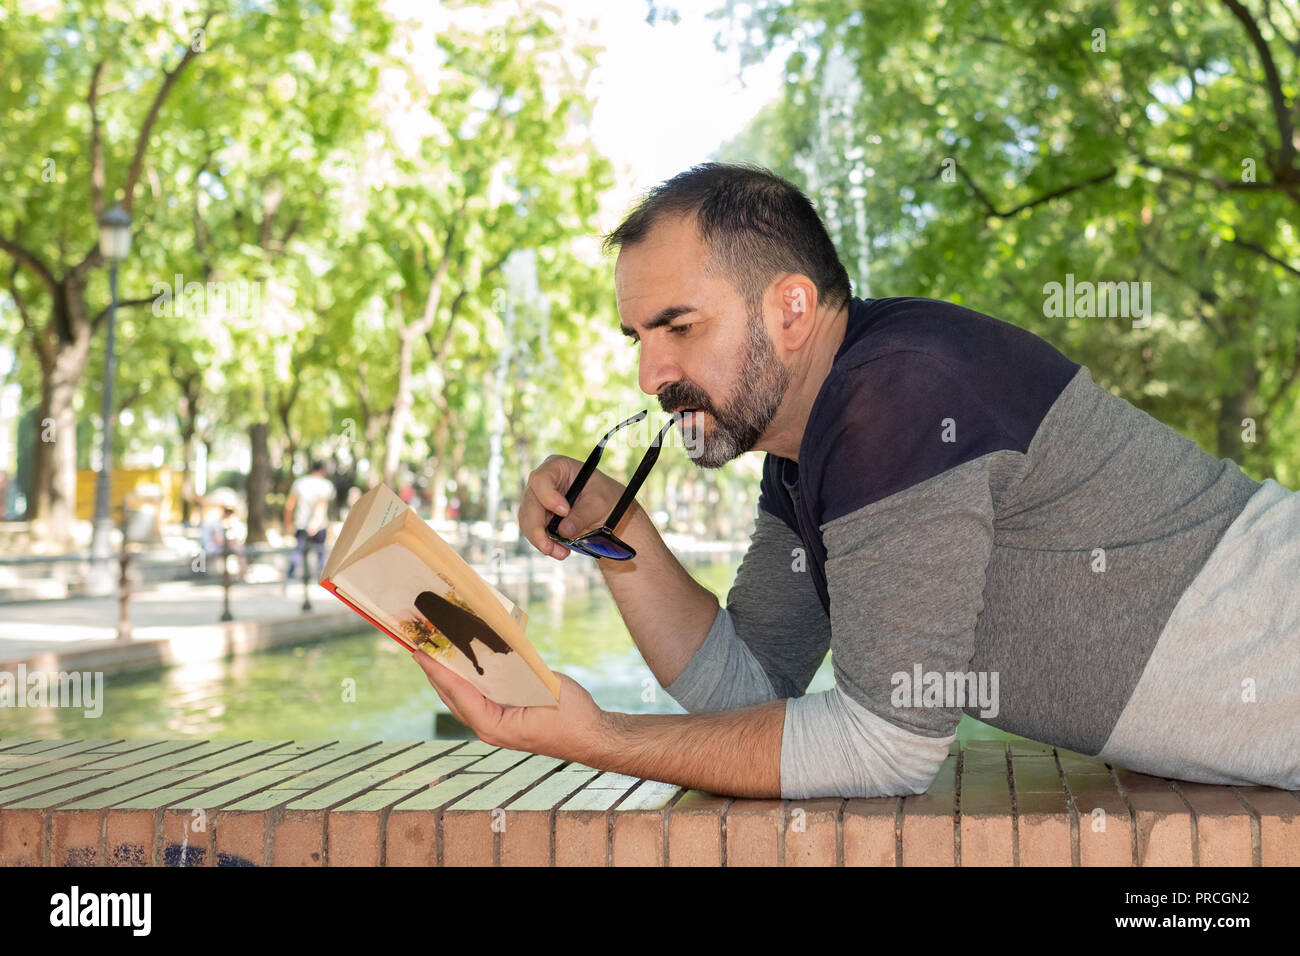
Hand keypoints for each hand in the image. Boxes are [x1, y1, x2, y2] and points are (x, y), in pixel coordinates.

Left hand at [412, 649, 607, 761]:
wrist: (591, 735)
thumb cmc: (572, 717)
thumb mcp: (545, 691)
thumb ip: (518, 677)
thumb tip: (492, 653)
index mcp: (495, 727)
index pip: (458, 695)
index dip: (438, 673)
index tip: (421, 654)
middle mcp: (489, 727)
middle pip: (452, 697)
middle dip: (435, 672)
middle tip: (418, 647)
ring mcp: (495, 724)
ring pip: (461, 698)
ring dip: (446, 676)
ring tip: (432, 653)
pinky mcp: (503, 717)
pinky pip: (476, 696)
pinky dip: (465, 679)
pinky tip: (461, 663)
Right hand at [519, 454, 624, 559]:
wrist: (606, 510)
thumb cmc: (604, 497)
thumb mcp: (599, 503)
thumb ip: (582, 515)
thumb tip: (563, 531)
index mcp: (557, 467)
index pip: (541, 479)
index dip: (548, 496)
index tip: (564, 511)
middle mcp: (542, 482)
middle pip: (530, 503)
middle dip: (538, 528)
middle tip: (551, 547)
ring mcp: (537, 500)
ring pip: (527, 521)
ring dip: (540, 540)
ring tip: (561, 553)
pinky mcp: (538, 517)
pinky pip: (533, 531)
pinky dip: (543, 543)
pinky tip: (559, 550)